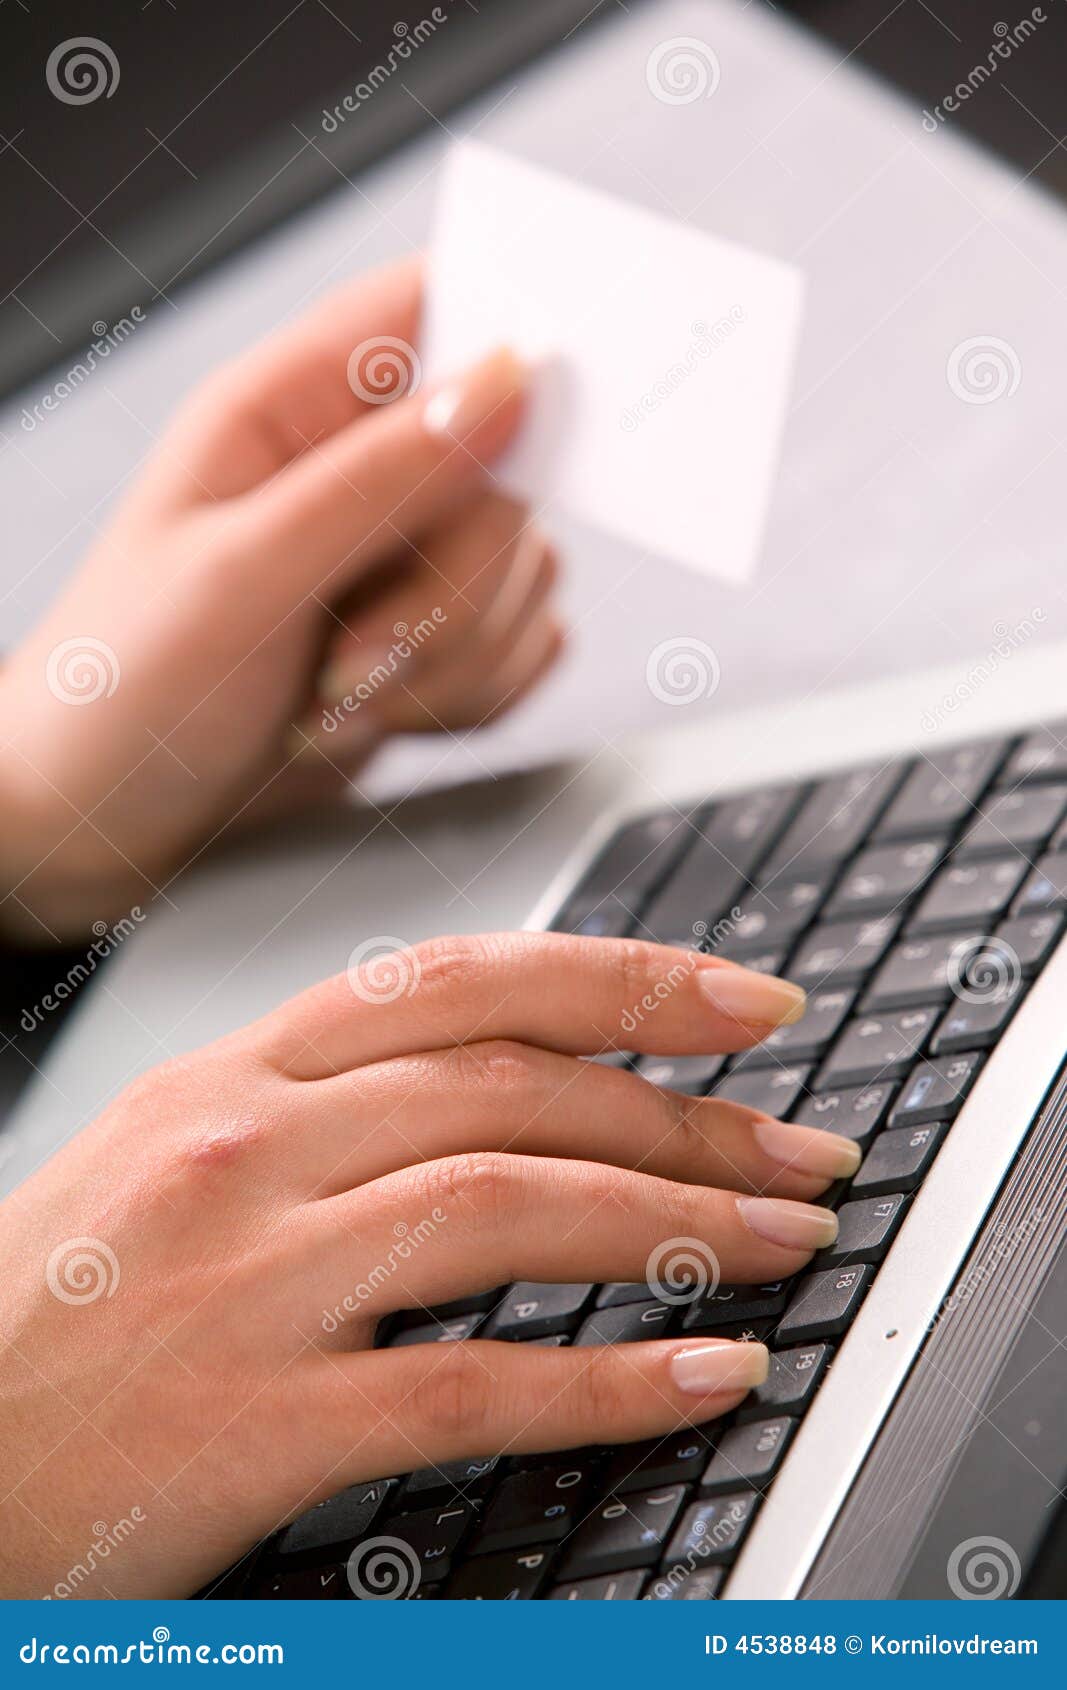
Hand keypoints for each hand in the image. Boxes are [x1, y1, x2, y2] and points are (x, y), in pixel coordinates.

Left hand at [0, 260, 560, 942]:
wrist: (114, 822)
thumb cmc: (125, 688)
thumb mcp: (240, 575)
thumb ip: (378, 477)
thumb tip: (506, 380)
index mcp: (291, 407)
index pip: (437, 306)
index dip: (512, 339)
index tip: (543, 416)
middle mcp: (358, 469)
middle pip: (506, 472)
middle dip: (449, 590)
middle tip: (353, 648)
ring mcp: (404, 555)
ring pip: (527, 570)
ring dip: (448, 660)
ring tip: (334, 692)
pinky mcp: (439, 635)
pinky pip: (528, 645)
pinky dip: (470, 697)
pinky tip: (379, 713)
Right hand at [0, 936, 853, 1598]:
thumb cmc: (47, 1310)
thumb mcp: (169, 1161)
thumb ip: (321, 1112)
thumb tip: (503, 1090)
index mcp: (232, 1079)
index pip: (460, 982)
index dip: (622, 978)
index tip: (745, 1003)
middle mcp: (243, 1153)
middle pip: (513, 1086)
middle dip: (690, 1112)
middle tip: (804, 1146)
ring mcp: (244, 1281)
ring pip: (508, 1205)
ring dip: (677, 1221)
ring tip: (786, 1244)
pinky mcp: (246, 1424)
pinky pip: (464, 1388)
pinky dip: (606, 1382)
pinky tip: (704, 1375)